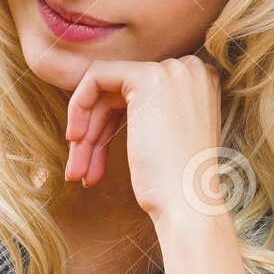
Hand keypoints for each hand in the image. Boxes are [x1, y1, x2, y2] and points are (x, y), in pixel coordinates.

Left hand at [64, 54, 222, 224]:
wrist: (187, 204)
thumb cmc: (174, 186)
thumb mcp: (165, 140)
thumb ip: (148, 114)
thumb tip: (106, 107)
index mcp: (198, 82)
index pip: (138, 95)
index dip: (110, 125)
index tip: (95, 160)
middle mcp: (189, 68)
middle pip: (121, 92)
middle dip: (95, 132)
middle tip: (79, 172)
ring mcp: (170, 70)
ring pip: (104, 89)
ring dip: (86, 133)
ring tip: (75, 173)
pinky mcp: (147, 76)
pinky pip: (95, 77)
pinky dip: (79, 107)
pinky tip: (76, 141)